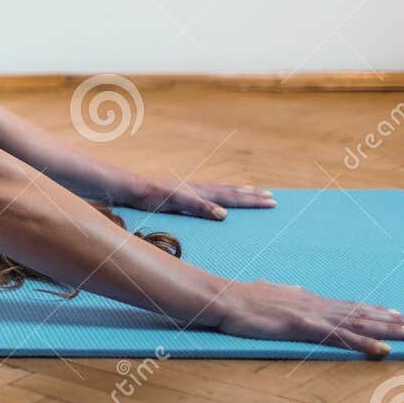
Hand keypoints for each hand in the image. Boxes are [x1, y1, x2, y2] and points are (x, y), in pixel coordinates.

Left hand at [122, 178, 275, 219]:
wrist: (132, 188)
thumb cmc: (151, 196)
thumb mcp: (175, 201)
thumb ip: (198, 206)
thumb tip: (224, 214)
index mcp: (200, 192)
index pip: (232, 197)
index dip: (252, 200)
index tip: (272, 201)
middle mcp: (199, 189)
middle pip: (231, 191)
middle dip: (252, 196)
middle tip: (272, 197)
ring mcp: (191, 189)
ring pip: (222, 190)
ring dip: (239, 192)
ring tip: (252, 191)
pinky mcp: (183, 192)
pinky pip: (210, 193)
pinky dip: (221, 194)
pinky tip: (219, 198)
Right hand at [214, 280, 403, 357]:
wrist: (223, 298)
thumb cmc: (241, 298)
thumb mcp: (269, 292)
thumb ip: (287, 293)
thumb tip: (298, 289)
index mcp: (308, 299)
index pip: (348, 306)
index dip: (374, 310)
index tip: (396, 313)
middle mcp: (315, 304)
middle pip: (360, 313)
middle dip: (391, 320)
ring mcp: (311, 314)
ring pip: (358, 323)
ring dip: (387, 329)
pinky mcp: (303, 326)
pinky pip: (341, 337)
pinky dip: (364, 343)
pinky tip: (383, 349)